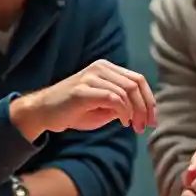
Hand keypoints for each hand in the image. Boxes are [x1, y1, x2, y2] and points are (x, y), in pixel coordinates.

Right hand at [10, 60, 155, 139]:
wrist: (43, 112)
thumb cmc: (73, 111)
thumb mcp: (103, 107)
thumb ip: (122, 104)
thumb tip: (145, 111)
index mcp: (106, 69)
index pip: (138, 79)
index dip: (150, 100)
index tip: (153, 120)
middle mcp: (100, 68)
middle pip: (135, 84)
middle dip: (145, 108)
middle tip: (145, 127)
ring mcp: (90, 77)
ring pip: (126, 91)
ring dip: (135, 112)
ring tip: (134, 127)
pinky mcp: (82, 90)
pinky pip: (113, 98)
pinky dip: (123, 112)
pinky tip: (123, 122)